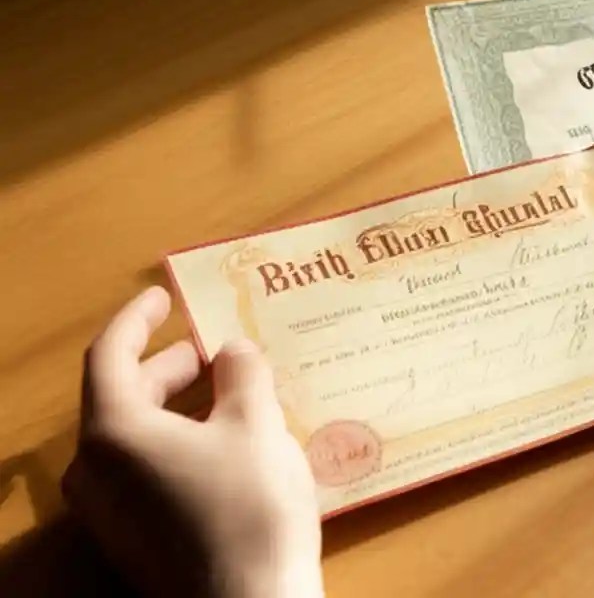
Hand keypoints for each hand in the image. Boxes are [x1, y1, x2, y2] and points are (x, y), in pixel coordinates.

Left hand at [62, 287, 322, 597]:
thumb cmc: (248, 506)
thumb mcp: (256, 425)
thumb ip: (243, 376)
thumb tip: (234, 351)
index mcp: (113, 430)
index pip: (110, 355)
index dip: (138, 318)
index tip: (163, 296)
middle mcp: (94, 469)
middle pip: (121, 398)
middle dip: (168, 366)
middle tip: (211, 348)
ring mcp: (108, 511)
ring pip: (135, 438)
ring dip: (177, 407)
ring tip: (231, 394)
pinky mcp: (132, 539)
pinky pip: (144, 472)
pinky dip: (178, 444)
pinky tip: (226, 445)